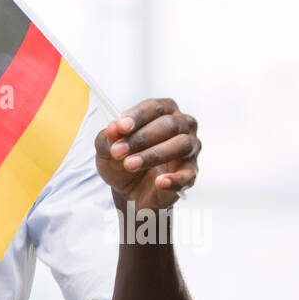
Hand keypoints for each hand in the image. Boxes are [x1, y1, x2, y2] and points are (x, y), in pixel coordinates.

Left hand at [95, 97, 199, 213]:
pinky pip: (188, 175)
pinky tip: (160, 182)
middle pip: (168, 125)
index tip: (121, 127)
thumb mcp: (107, 150)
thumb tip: (113, 128)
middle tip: (118, 151)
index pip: (154, 108)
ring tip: (131, 165)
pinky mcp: (191, 173)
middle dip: (141, 138)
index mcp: (164, 111)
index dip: (137, 116)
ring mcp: (190, 149)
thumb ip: (107, 138)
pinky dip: (174, 179)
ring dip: (154, 155)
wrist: (130, 192)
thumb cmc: (122, 161)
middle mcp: (182, 126)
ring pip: (181, 145)